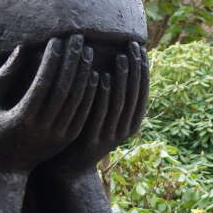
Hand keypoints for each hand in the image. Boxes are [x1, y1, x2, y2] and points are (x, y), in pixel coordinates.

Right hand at [0, 34, 96, 173]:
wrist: (3, 173)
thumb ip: (4, 78)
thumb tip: (22, 48)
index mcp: (23, 118)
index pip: (44, 82)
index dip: (53, 59)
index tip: (58, 38)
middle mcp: (45, 127)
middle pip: (66, 88)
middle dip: (73, 60)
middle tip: (80, 37)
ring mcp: (59, 135)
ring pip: (79, 101)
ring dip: (85, 74)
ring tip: (89, 51)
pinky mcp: (68, 139)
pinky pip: (84, 113)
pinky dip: (91, 94)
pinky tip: (95, 75)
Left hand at [43, 40, 148, 175]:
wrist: (68, 167)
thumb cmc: (82, 132)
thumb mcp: (102, 115)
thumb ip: (110, 95)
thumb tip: (117, 63)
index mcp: (131, 122)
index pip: (143, 92)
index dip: (143, 70)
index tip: (141, 48)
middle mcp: (125, 130)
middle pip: (135, 95)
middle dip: (135, 69)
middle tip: (132, 46)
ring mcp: (109, 136)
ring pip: (120, 103)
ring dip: (122, 79)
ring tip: (120, 56)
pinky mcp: (92, 140)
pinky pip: (100, 113)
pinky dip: (101, 94)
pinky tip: (99, 76)